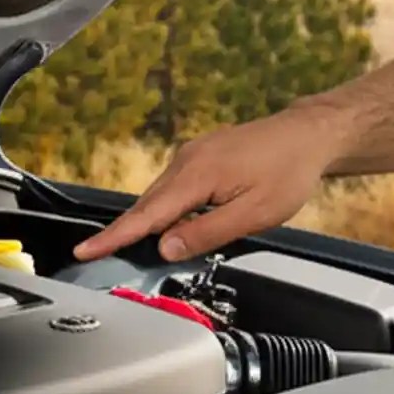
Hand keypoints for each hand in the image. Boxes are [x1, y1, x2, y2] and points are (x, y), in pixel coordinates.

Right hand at [73, 105, 343, 262]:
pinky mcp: (198, 157)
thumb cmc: (288, 172)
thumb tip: (166, 248)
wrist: (308, 136)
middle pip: (147, 207)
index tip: (85, 250)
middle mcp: (186, 161)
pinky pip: (172, 189)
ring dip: (152, 224)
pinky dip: (167, 210)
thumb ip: (206, 233)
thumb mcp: (254, 213)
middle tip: (103, 258)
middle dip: (126, 234)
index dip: (113, 237)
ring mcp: (191, 156)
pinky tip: (178, 225)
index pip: (145, 215)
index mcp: (197, 175)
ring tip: (150, 248)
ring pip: (160, 199)